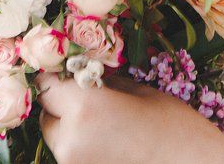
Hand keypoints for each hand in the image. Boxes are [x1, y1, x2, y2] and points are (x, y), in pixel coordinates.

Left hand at [35, 73, 223, 163]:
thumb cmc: (177, 129)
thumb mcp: (142, 92)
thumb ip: (106, 83)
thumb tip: (85, 74)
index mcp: (85, 108)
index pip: (46, 85)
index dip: (54, 76)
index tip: (64, 69)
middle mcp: (70, 139)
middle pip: (47, 114)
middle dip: (63, 103)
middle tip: (91, 96)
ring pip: (57, 137)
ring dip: (71, 126)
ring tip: (106, 123)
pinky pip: (71, 153)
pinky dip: (83, 144)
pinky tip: (111, 140)